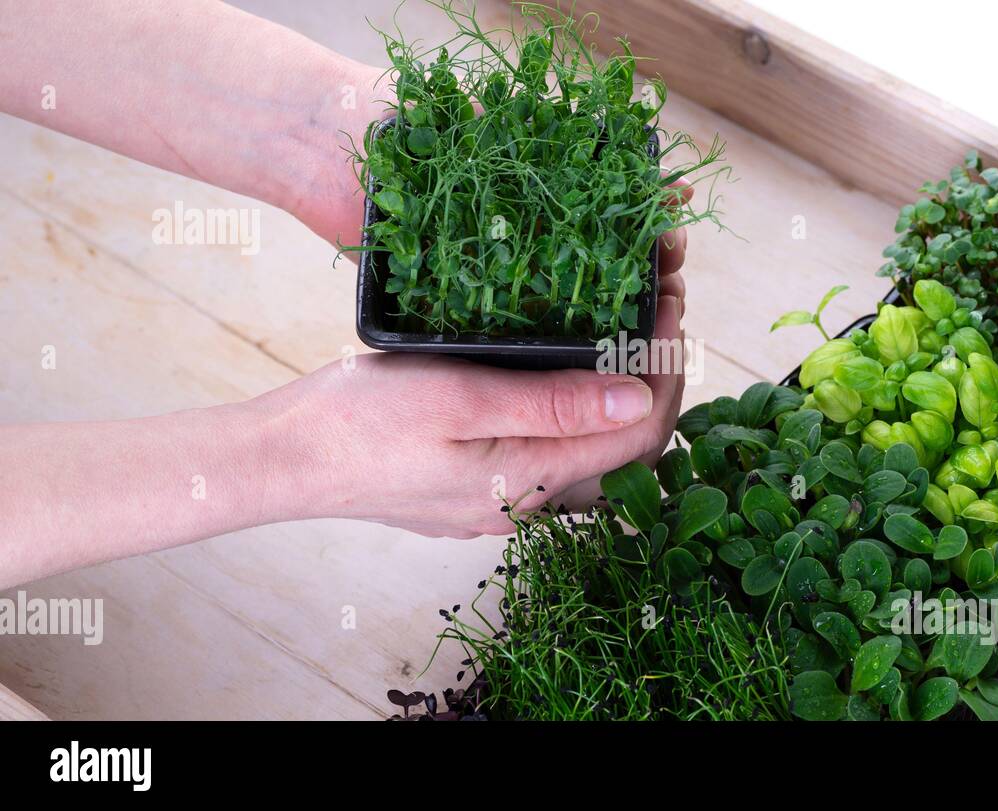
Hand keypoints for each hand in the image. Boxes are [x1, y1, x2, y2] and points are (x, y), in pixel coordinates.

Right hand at [259, 294, 684, 537]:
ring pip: (597, 454)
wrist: (286, 459)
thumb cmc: (360, 422)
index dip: (669, 369)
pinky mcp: (481, 489)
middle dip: (659, 376)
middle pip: (629, 448)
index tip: (670, 303)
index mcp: (531, 482)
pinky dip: (585, 411)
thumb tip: (637, 397)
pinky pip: (559, 455)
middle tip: (660, 304)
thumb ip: (553, 406)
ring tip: (630, 327)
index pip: (641, 434)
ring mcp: (505, 501)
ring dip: (626, 394)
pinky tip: (576, 370)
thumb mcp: (460, 398)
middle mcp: (529, 504)